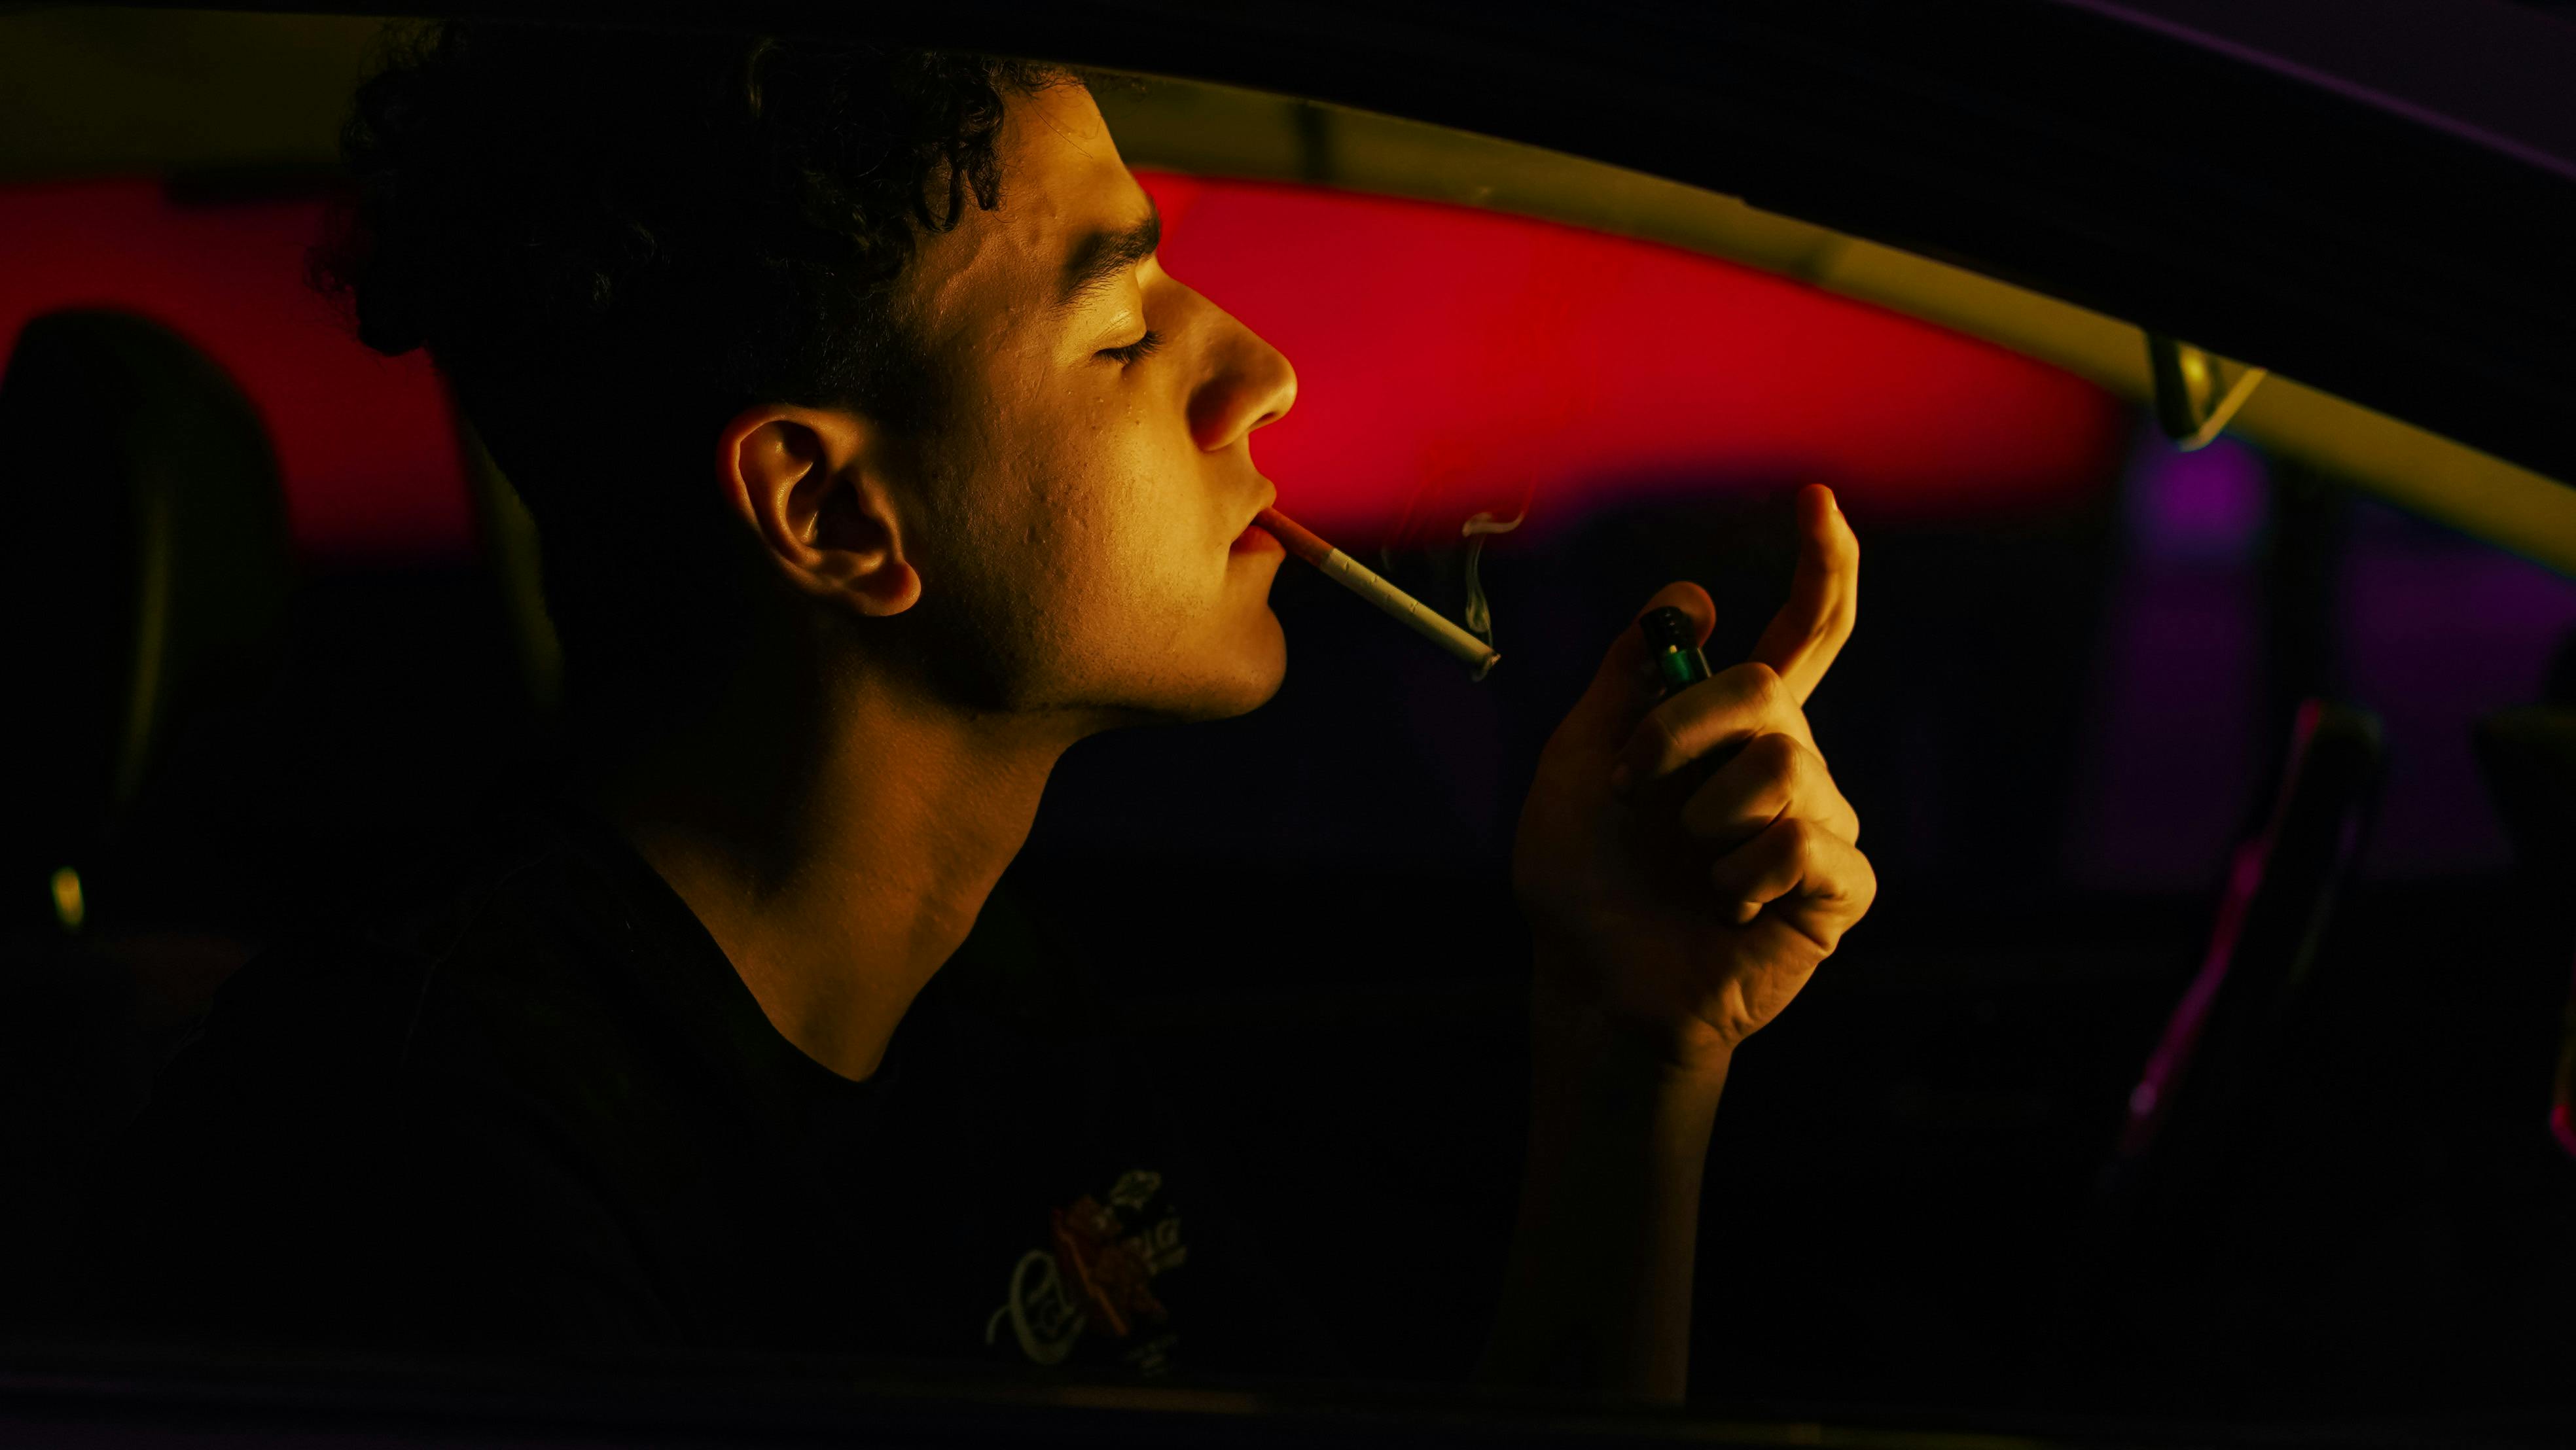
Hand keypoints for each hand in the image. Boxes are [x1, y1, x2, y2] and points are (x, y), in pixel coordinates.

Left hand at [1511, 485, 1871, 1079]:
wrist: (1594, 984)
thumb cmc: (1583, 880)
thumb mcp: (1578, 759)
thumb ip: (1630, 677)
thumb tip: (1693, 592)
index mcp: (1734, 728)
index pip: (1804, 632)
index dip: (1823, 567)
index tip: (1817, 502)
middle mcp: (1789, 764)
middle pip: (1771, 687)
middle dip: (1684, 726)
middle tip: (1634, 783)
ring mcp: (1819, 826)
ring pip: (1786, 765)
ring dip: (1706, 813)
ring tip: (1685, 861)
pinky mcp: (1837, 891)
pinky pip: (1813, 845)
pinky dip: (1748, 874)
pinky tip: (1727, 908)